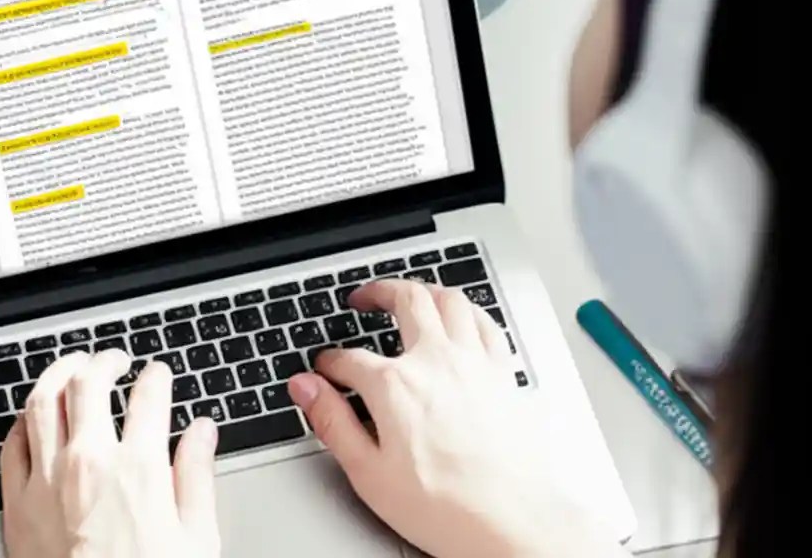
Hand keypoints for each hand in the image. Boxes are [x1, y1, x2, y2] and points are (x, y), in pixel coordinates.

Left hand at [0, 350, 220, 557]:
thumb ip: (197, 475)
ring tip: (72, 366)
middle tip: (115, 360)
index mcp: (140, 468)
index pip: (149, 396)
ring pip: (44, 401)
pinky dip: (25, 419)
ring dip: (59, 373)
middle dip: (106, 361)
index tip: (158, 375)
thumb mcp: (196, 537)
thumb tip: (202, 432)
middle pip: (90, 383)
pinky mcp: (17, 503)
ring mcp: (47, 480)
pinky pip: (12, 443)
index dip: (157, 376)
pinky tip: (35, 414)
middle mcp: (89, 463)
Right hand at [289, 280, 625, 557]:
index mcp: (395, 385)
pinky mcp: (502, 373)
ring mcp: (474, 362)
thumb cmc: (443, 505)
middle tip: (363, 298)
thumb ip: (332, 421)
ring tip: (410, 294)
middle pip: (406, 300)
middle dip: (378, 292)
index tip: (324, 370)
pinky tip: (460, 317)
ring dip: (424, 290)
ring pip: (450, 300)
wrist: (507, 520)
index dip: (329, 363)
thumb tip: (304, 388)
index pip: (348, 359)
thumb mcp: (367, 471)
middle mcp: (436, 361)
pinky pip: (485, 322)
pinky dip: (467, 310)